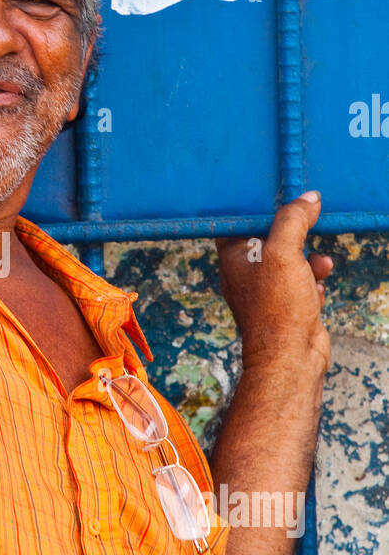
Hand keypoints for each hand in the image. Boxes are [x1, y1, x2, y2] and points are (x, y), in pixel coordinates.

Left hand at [214, 192, 332, 374]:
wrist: (290, 357)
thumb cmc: (277, 306)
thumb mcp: (284, 252)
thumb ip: (293, 220)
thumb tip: (308, 198)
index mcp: (232, 258)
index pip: (238, 222)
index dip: (258, 208)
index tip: (281, 197)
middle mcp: (245, 274)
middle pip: (270, 240)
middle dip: (295, 234)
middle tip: (310, 224)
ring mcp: (266, 292)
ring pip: (291, 262)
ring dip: (310, 260)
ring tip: (322, 265)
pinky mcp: (286, 307)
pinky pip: (301, 284)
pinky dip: (312, 282)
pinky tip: (317, 290)